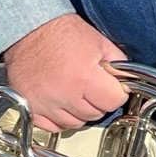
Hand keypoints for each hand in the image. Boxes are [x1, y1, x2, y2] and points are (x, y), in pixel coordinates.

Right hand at [3, 13, 128, 134]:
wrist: (28, 30)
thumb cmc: (62, 33)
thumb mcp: (99, 42)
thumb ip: (118, 64)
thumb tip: (126, 81)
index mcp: (84, 77)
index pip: (114, 101)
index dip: (116, 92)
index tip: (112, 87)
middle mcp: (64, 94)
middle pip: (95, 114)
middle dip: (98, 101)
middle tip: (91, 85)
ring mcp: (44, 103)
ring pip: (75, 123)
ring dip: (79, 111)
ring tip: (75, 91)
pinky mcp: (30, 107)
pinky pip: (52, 127)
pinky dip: (59, 118)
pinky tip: (61, 101)